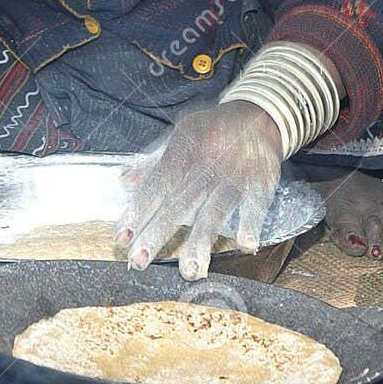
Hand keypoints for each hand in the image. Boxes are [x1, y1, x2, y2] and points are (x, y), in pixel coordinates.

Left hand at [116, 103, 282, 280]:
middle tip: (139, 261)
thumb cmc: (212, 129)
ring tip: (190, 270)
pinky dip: (251, 222)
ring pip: (215, 210)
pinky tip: (245, 245)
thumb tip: (123, 182)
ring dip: (202, 241)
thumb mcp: (180, 135)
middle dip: (159, 233)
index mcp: (184, 150)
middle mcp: (206, 164)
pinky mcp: (261, 180)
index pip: (157, 184)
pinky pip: (256, 203)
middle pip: (180, 203)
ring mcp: (234, 174)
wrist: (259, 113)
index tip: (122, 237)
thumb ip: (153, 162)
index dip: (139, 210)